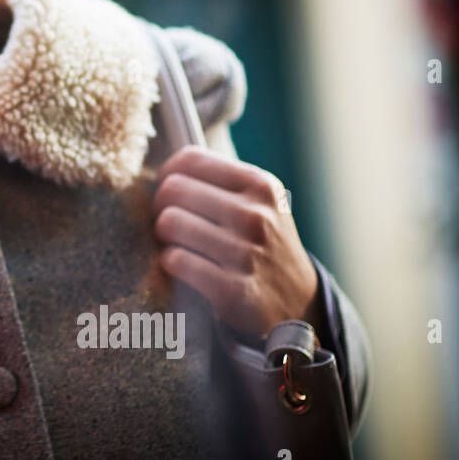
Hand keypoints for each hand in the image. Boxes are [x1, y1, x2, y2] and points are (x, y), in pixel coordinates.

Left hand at [152, 145, 319, 338]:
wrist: (298, 301)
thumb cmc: (263, 243)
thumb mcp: (259, 203)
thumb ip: (218, 182)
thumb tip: (164, 173)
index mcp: (261, 185)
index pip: (191, 159)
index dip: (168, 172)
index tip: (168, 188)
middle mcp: (255, 215)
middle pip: (173, 189)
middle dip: (160, 206)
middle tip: (168, 220)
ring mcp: (245, 253)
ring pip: (169, 223)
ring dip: (163, 235)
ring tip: (175, 242)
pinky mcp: (232, 289)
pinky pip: (175, 260)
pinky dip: (170, 261)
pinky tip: (182, 265)